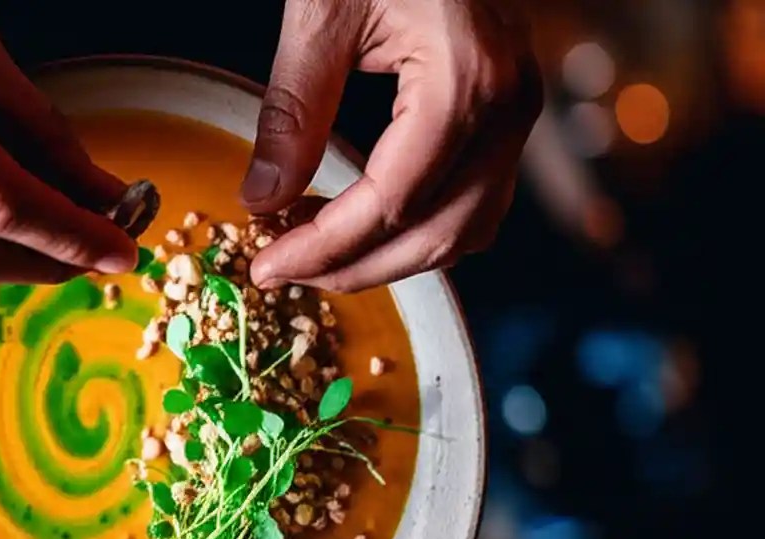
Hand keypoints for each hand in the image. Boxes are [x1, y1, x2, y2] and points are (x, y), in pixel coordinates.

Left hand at [244, 0, 542, 290]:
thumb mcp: (321, 14)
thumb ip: (293, 113)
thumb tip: (263, 199)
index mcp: (466, 82)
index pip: (391, 203)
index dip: (324, 247)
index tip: (267, 266)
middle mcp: (508, 108)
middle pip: (436, 234)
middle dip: (354, 267)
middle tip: (283, 271)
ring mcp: (518, 114)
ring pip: (465, 230)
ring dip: (389, 256)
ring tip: (316, 252)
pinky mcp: (508, 113)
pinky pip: (475, 201)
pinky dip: (418, 227)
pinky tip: (361, 221)